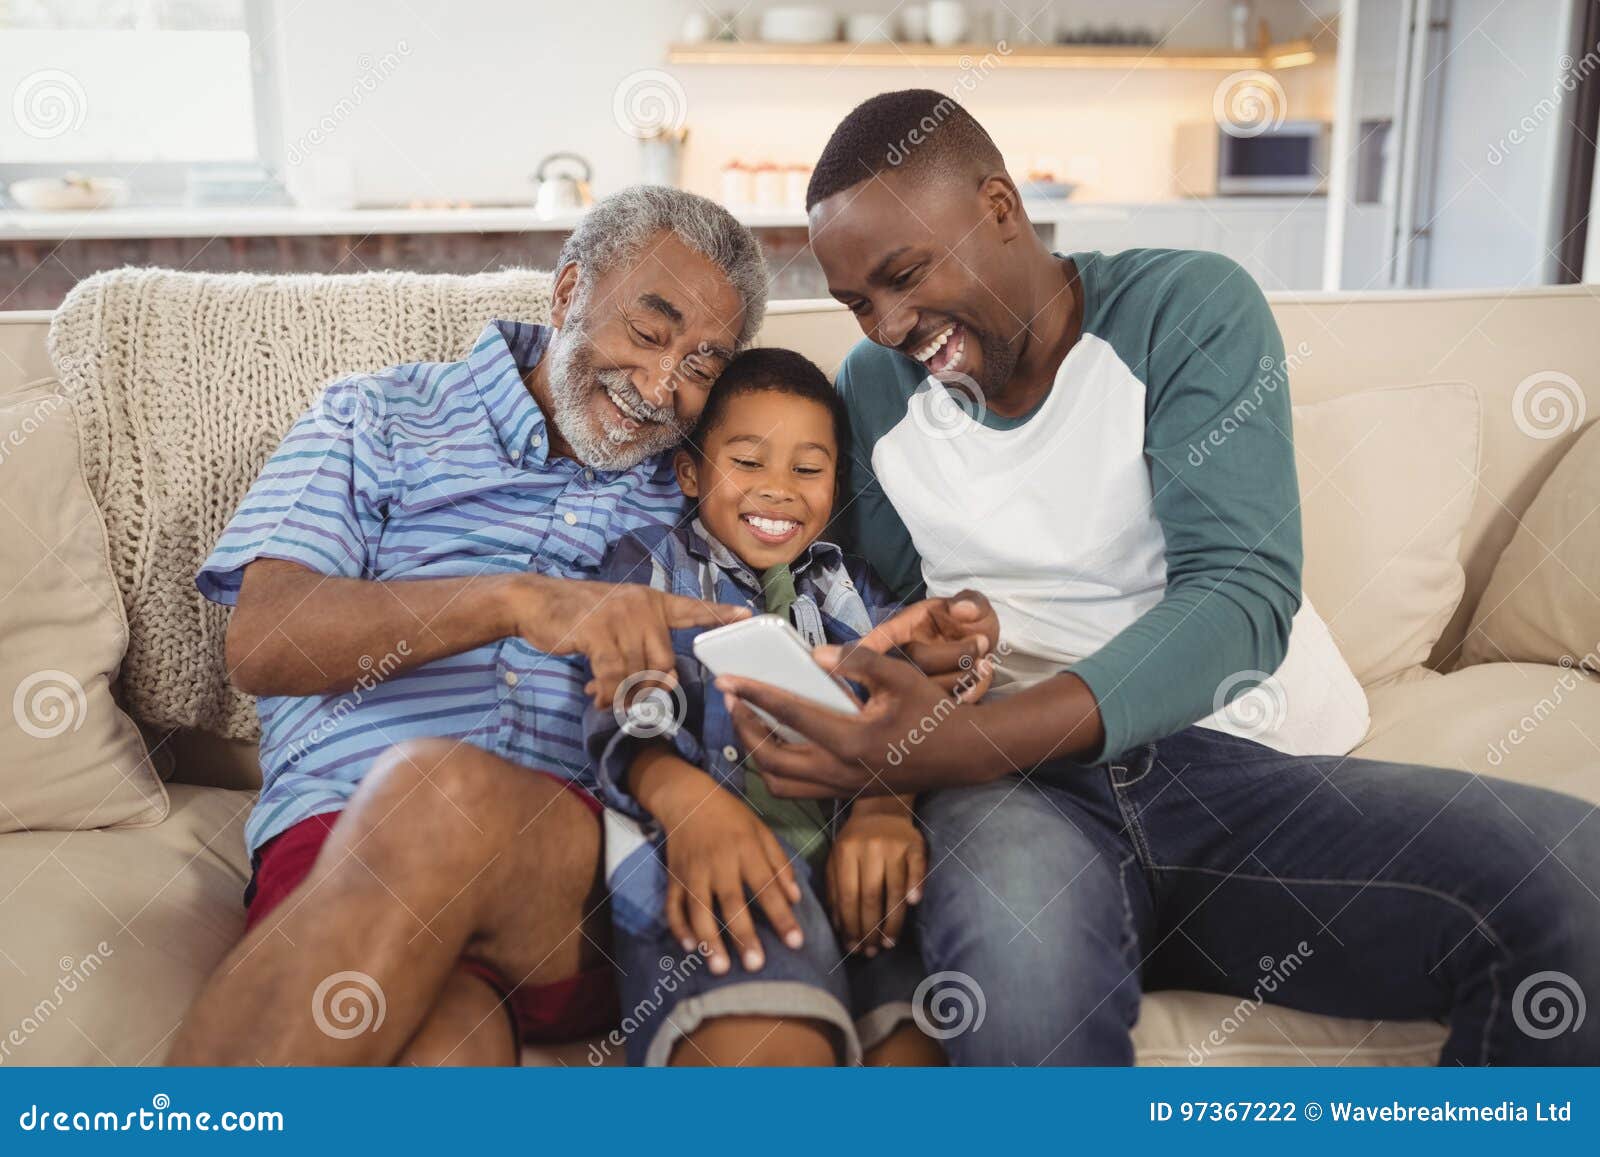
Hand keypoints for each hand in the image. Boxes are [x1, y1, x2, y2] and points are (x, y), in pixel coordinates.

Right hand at [502, 575, 747, 708]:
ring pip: (637, 674)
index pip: (690, 609)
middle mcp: (642, 606)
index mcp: (651, 601)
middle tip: (626, 699)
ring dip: (620, 695)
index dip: (718, 615)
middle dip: (647, 689)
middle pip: (665, 663)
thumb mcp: (615, 620)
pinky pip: (615, 677)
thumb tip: (649, 685)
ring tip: (602, 696)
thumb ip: (636, 645)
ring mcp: (622, 617)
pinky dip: (607, 694)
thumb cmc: (576, 616)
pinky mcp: (599, 632)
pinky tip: (595, 695)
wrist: (534, 601)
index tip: (749, 615)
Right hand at [633, 754, 804, 975]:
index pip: (767, 886)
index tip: (796, 942)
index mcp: (746, 850)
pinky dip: (679, 928)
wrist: (688, 799)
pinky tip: (690, 949)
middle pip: (731, 903)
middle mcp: (718, 863)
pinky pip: (673, 906)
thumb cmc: (732, 818)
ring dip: (709, 940)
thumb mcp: (762, 832)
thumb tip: (795, 900)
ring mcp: (693, 872)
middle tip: (756, 965)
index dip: (781, 915)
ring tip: (721, 968)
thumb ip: (780, 865)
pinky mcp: (673, 877)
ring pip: (698, 910)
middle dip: (743, 935)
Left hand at [718, 643, 976, 798]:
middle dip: (744, 729)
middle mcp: (840, 770)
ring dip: (758, 755)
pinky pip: (798, 789)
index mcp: (852, 740)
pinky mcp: (846, 793)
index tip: (726, 680)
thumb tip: (818, 655)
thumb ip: (859, 661)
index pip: (789, 715)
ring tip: (752, 723)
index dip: (753, 695)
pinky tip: (781, 740)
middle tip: (734, 701)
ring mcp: (842, 787)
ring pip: (779, 783)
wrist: (961, 755)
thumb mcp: (900, 676)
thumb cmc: (932, 711)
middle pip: (770, 759)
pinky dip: (779, 767)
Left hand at [827, 800, 925, 955]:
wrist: (881, 808)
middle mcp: (869, 848)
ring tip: (889, 943)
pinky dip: (916, 886)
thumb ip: (834, 890)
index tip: (854, 947)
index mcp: (845, 852)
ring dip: (892, 920)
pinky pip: (917, 868)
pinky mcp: (915, 844)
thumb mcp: (837, 860)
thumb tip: (839, 928)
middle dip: (870, 929)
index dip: (851, 925)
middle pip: (870, 896)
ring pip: (894, 889)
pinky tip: (913, 905)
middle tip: (872, 951)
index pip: (848, 896)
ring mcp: (894, 845)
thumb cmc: (855, 842)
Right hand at [862, 589, 1000, 700]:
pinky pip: (950, 702)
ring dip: (967, 673)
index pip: (881, 636)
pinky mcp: (935, 702)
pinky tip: (984, 673)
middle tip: (982, 642)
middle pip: (917, 663)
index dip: (870, 644)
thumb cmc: (970, 620)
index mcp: (905, 628)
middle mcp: (906, 656)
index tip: (863, 648)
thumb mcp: (974, 603)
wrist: (984, 646)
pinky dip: (973, 690)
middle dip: (955, 654)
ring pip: (933, 687)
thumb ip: (970, 602)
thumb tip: (960, 609)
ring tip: (985, 659)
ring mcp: (918, 681)